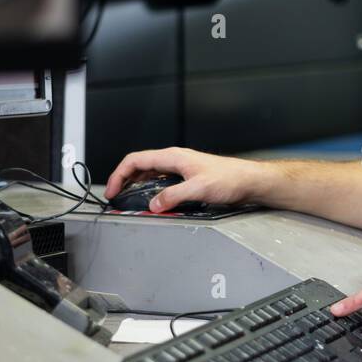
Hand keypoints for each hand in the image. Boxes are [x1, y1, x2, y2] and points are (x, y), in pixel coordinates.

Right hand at [104, 146, 265, 212]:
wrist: (249, 181)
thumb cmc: (230, 178)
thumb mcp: (198, 189)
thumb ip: (173, 196)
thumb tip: (153, 205)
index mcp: (174, 157)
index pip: (136, 160)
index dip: (119, 174)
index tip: (112, 190)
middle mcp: (176, 160)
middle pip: (140, 166)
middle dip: (124, 181)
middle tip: (117, 198)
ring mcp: (181, 169)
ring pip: (151, 175)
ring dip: (138, 187)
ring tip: (130, 201)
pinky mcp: (188, 178)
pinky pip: (163, 182)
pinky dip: (153, 191)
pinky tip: (154, 202)